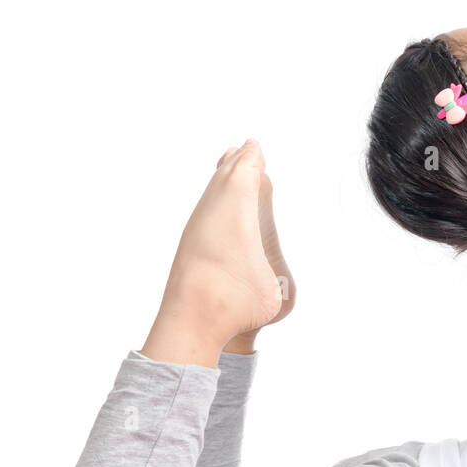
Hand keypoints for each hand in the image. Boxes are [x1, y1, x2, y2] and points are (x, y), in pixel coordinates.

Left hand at [142, 140, 284, 365]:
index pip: (245, 173)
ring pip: (211, 193)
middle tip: (246, 149)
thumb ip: (278, 281)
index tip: (254, 147)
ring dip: (222, 179)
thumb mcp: (279, 291)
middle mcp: (213, 210)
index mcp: (237, 206)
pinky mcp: (187, 244)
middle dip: (237, 163)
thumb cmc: (238, 302)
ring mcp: (196, 226)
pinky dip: (212, 200)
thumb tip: (278, 281)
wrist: (192, 319)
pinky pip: (203, 211)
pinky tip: (215, 206)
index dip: (252, 160)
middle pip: (225, 176)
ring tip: (228, 166)